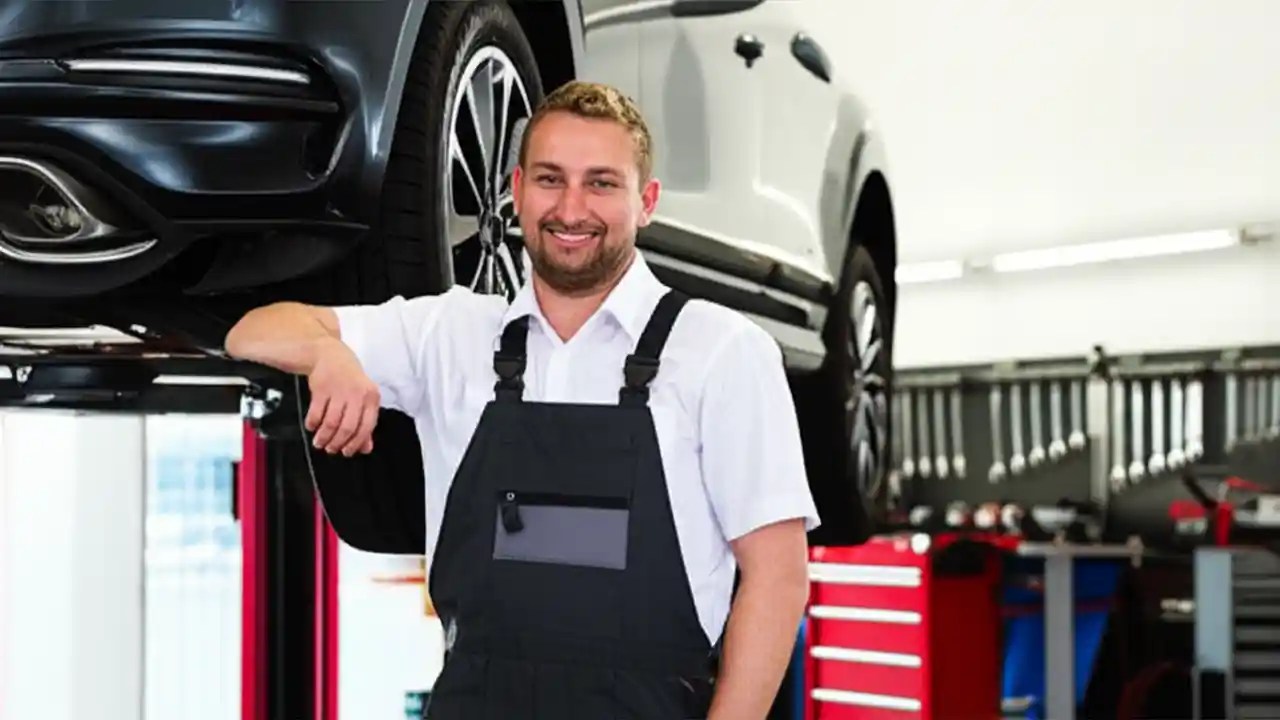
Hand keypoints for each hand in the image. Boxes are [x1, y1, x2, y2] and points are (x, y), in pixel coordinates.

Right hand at [304, 338, 380, 455]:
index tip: (347, 452)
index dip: (355, 443)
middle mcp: (357, 394)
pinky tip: (311, 427)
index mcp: (371, 398)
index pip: (366, 427)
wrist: (330, 354)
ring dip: (323, 437)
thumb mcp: (363, 398)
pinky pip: (316, 413)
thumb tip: (365, 448)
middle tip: (330, 449)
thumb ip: (365, 423)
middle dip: (337, 443)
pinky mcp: (321, 388)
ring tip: (319, 442)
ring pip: (331, 423)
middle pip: (347, 428)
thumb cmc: (350, 379)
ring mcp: (339, 391)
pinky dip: (312, 424)